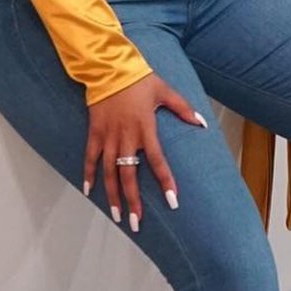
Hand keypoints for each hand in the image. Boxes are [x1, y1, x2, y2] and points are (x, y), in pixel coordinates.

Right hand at [83, 72, 207, 232]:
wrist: (109, 67)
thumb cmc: (139, 79)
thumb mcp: (164, 91)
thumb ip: (183, 108)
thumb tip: (202, 122)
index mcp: (145, 128)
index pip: (157, 161)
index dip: (165, 181)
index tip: (172, 202)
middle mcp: (126, 136)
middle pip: (129, 175)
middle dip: (133, 201)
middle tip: (136, 223)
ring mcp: (108, 136)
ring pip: (109, 172)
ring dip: (113, 195)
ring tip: (117, 216)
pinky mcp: (95, 132)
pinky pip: (90, 157)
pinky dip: (89, 174)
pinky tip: (89, 191)